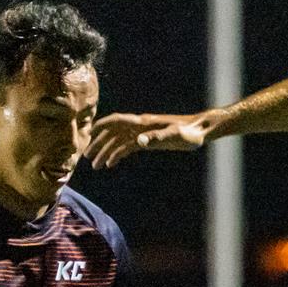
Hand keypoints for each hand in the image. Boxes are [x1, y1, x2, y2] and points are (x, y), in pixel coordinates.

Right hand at [90, 112, 218, 166]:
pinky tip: (110, 164)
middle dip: (99, 143)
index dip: (101, 125)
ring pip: (118, 142)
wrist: (200, 131)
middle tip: (86, 157)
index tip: (88, 133)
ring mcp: (143, 134)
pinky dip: (117, 155)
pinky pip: (127, 148)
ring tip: (95, 166)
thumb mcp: (174, 135)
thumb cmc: (189, 132)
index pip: (117, 120)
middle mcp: (140, 127)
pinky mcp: (148, 142)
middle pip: (113, 133)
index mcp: (143, 122)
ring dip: (106, 152)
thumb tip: (138, 142)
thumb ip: (157, 138)